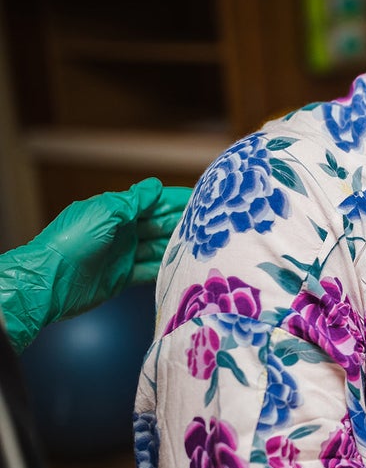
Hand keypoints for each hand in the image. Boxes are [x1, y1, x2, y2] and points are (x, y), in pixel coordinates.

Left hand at [0, 178, 191, 350]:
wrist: (48, 282)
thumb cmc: (72, 241)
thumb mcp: (104, 213)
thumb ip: (133, 201)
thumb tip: (156, 186)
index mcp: (116, 210)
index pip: (154, 202)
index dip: (178, 199)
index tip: (205, 198)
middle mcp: (122, 230)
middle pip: (160, 224)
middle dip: (185, 223)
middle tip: (215, 224)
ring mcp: (123, 254)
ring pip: (159, 247)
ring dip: (179, 246)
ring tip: (206, 246)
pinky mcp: (122, 276)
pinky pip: (150, 270)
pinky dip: (166, 268)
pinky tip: (184, 266)